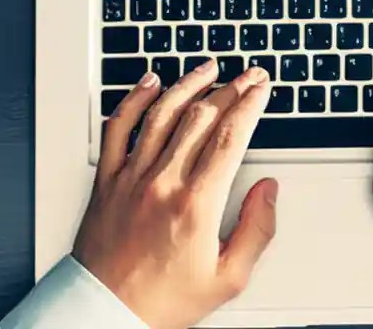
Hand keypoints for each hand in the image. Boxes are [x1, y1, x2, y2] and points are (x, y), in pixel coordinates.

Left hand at [72, 61, 276, 328]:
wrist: (105, 311)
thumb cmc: (163, 300)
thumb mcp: (228, 277)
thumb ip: (257, 229)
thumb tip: (268, 189)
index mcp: (196, 205)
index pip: (230, 136)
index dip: (250, 105)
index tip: (262, 89)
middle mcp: (162, 183)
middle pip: (202, 117)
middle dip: (231, 88)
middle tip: (248, 75)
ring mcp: (131, 178)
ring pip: (162, 113)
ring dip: (189, 84)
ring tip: (209, 68)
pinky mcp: (107, 181)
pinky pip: (118, 128)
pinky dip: (133, 99)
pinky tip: (149, 83)